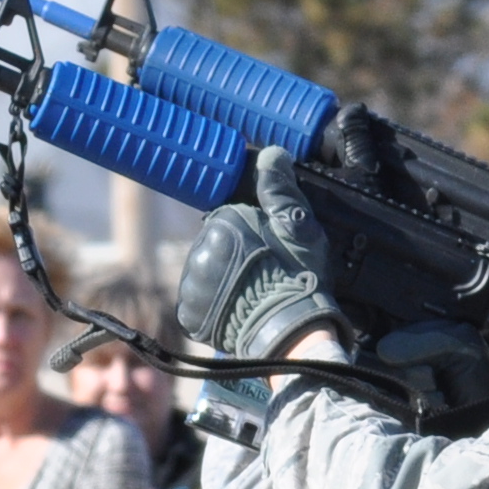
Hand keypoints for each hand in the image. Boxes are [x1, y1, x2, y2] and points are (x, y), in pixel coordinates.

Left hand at [174, 145, 344, 360]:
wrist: (292, 334)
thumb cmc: (299, 278)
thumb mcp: (299, 227)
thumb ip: (280, 189)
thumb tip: (271, 153)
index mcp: (223, 222)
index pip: (232, 219)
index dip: (255, 236)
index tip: (272, 252)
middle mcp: (200, 250)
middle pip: (217, 247)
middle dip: (237, 258)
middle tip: (265, 276)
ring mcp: (192, 284)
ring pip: (207, 274)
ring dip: (224, 282)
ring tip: (252, 297)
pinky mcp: (190, 314)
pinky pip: (200, 304)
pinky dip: (215, 308)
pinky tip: (238, 312)